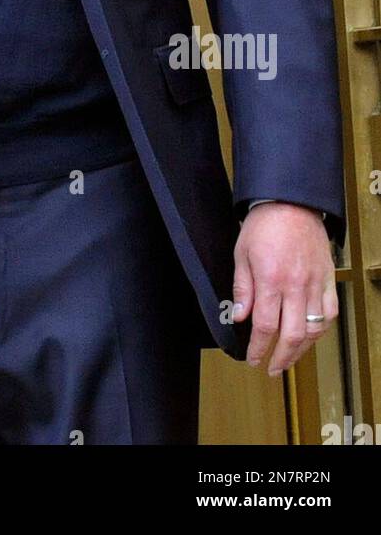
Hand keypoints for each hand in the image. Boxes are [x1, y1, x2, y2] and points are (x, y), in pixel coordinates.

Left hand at [233, 202, 337, 375]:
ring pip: (314, 328)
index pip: (264, 325)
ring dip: (302, 349)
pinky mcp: (328, 278)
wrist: (291, 201)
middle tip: (272, 367)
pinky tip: (310, 334)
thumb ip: (242, 288)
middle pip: (292, 334)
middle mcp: (295, 285)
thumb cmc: (264, 224)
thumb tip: (240, 317)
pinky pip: (330, 311)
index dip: (258, 347)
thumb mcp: (241, 254)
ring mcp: (315, 283)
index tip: (253, 359)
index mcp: (271, 279)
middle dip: (281, 357)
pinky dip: (321, 328)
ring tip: (289, 357)